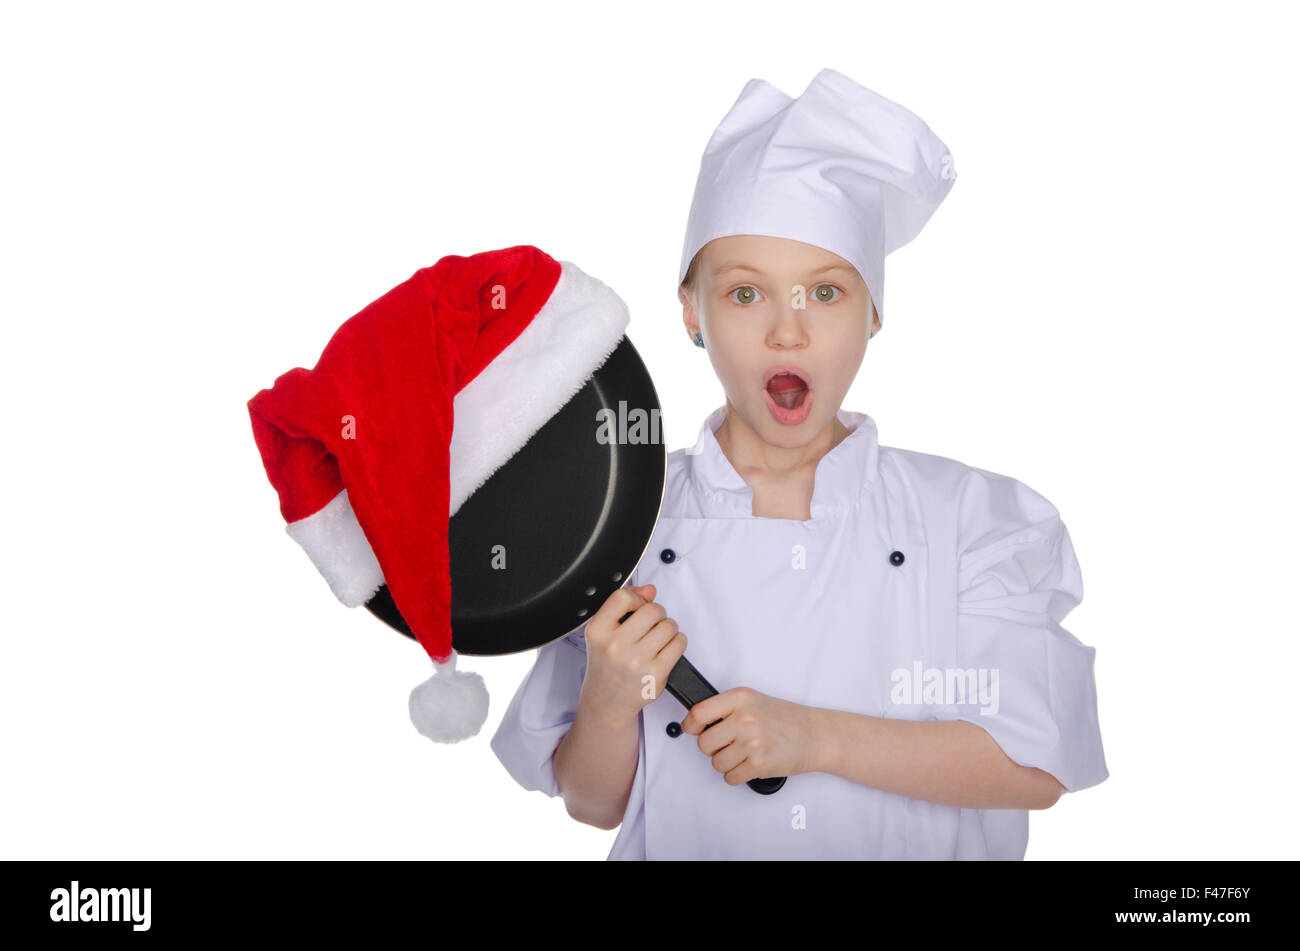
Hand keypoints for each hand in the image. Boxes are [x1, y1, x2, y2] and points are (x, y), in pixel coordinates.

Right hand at [578, 584, 687, 729]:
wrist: (607, 700)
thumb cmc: (607, 663)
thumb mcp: (604, 632)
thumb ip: (624, 605)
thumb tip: (650, 590)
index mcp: (598, 631)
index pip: (623, 597)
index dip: (636, 598)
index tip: (638, 606)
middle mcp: (615, 646)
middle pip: (652, 610)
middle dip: (657, 613)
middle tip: (652, 623)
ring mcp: (636, 662)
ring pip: (668, 626)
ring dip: (668, 628)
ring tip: (658, 637)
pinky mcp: (655, 675)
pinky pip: (679, 644)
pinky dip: (677, 642)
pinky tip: (666, 648)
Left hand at [681, 687, 825, 784]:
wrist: (816, 735)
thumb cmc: (786, 718)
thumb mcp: (753, 700)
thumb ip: (726, 708)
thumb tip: (695, 722)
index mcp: (740, 698)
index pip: (698, 713)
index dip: (690, 726)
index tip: (693, 730)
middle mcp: (744, 718)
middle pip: (704, 743)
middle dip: (713, 748)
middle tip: (729, 744)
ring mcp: (752, 742)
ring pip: (716, 763)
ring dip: (727, 763)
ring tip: (744, 754)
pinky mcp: (759, 764)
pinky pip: (730, 778)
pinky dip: (737, 775)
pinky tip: (749, 764)